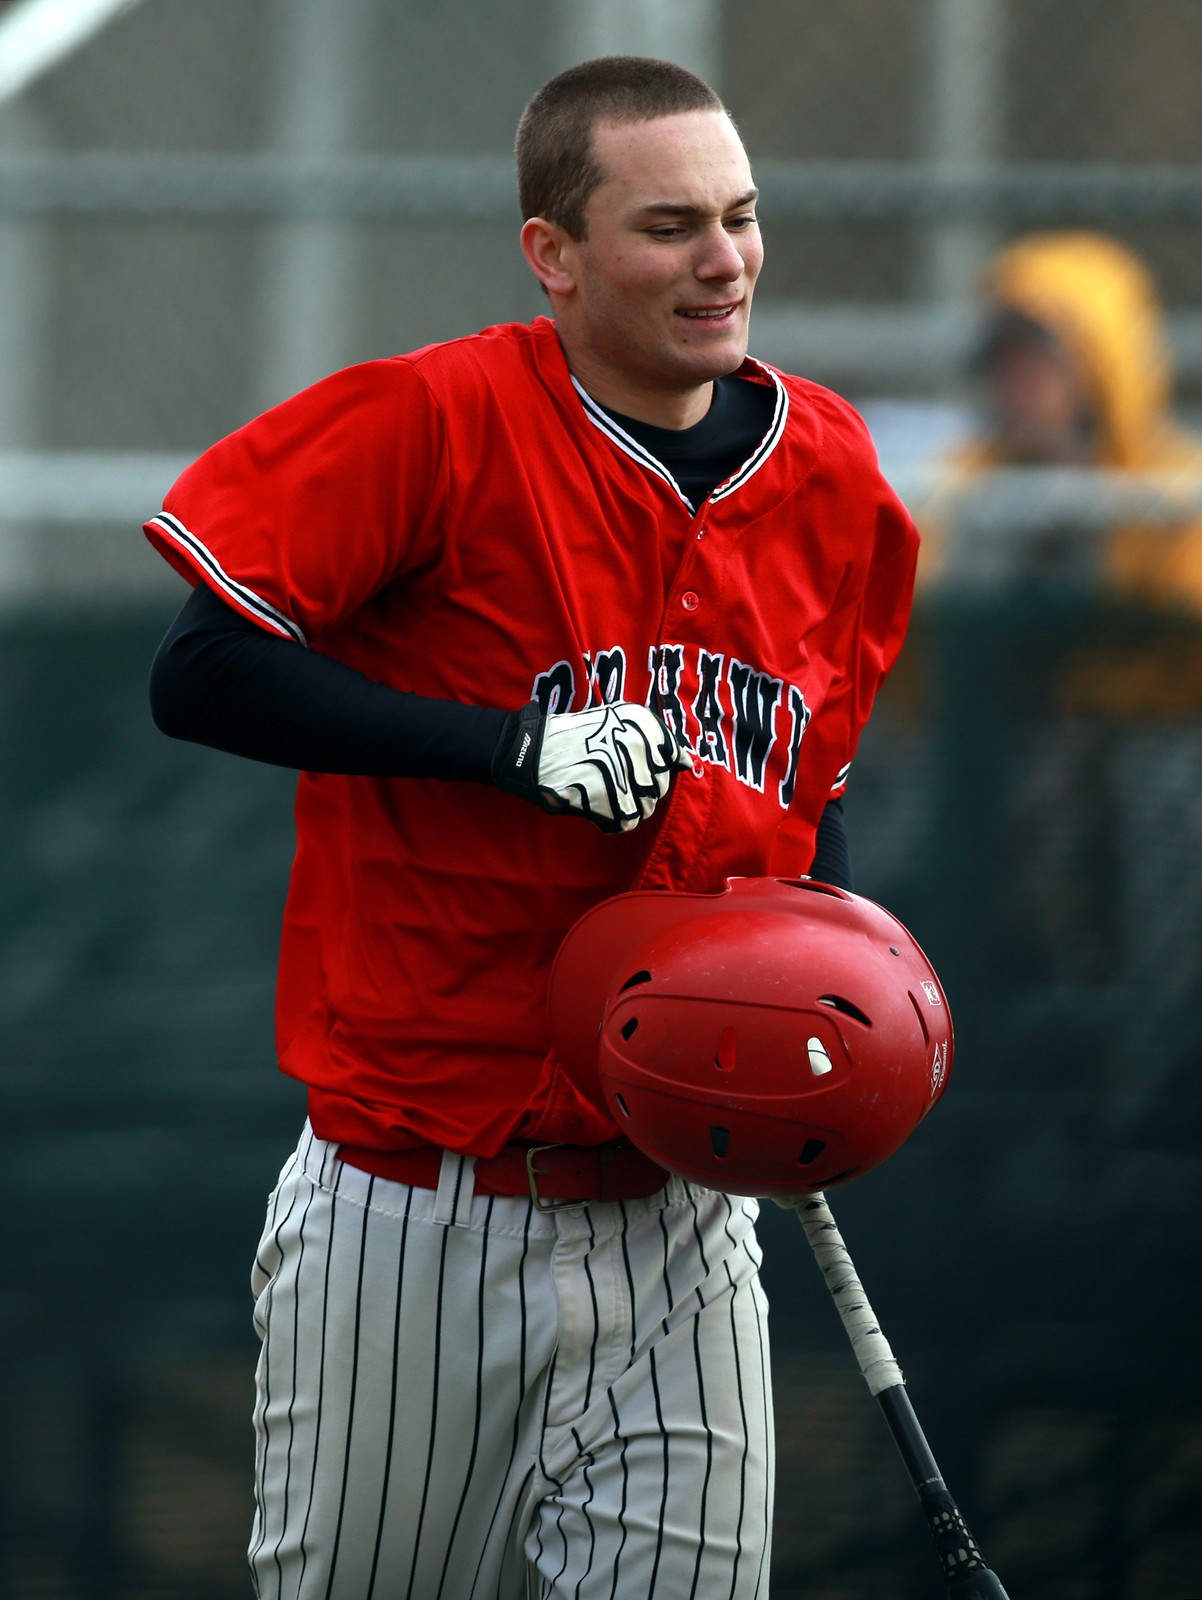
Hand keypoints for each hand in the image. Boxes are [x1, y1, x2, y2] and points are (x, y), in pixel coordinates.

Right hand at [493, 700, 692, 832]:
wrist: (533, 750)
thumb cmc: (578, 735)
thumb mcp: (620, 718)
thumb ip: (657, 738)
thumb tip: (688, 762)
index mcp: (641, 725)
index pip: (673, 757)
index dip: (656, 767)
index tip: (637, 768)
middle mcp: (636, 747)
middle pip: (659, 785)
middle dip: (642, 788)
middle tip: (614, 781)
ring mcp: (622, 775)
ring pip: (646, 806)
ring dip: (629, 805)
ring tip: (606, 794)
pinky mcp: (607, 802)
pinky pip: (627, 821)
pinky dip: (614, 819)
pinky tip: (599, 806)